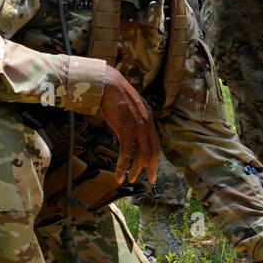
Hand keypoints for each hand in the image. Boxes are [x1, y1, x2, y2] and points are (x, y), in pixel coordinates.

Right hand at [98, 65, 160, 184]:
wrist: (107, 83)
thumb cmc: (112, 95)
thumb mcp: (126, 109)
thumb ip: (130, 121)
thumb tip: (125, 134)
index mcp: (148, 117)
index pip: (155, 142)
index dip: (154, 158)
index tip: (152, 169)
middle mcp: (147, 123)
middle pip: (154, 152)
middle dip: (152, 168)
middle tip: (150, 180)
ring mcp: (138, 127)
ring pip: (142, 155)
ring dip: (136, 170)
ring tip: (130, 179)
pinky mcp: (127, 130)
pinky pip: (127, 154)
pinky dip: (123, 167)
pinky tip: (119, 176)